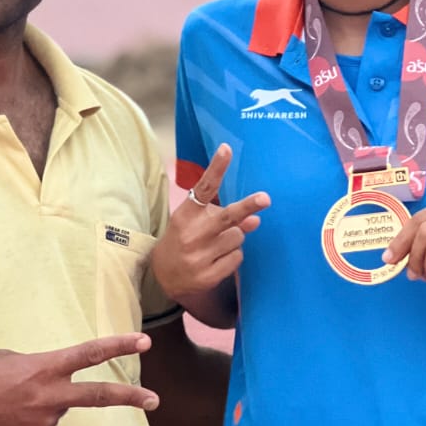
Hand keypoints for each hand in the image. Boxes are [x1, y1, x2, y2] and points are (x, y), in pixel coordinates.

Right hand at [0, 334, 157, 425]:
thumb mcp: (10, 360)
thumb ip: (41, 369)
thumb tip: (53, 385)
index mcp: (44, 368)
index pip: (90, 354)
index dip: (119, 346)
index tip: (144, 342)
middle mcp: (50, 397)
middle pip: (99, 396)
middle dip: (130, 397)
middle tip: (155, 400)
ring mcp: (43, 422)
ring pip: (57, 408)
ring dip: (42, 402)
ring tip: (9, 399)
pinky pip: (40, 424)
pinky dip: (28, 418)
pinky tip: (5, 415)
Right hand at [152, 145, 270, 298]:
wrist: (160, 276)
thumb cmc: (182, 241)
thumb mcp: (195, 224)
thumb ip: (223, 217)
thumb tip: (256, 219)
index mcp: (185, 215)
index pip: (203, 188)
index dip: (216, 169)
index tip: (226, 149)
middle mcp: (191, 234)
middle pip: (227, 217)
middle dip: (248, 206)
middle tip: (265, 198)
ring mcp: (199, 257)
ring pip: (238, 237)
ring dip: (235, 238)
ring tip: (218, 244)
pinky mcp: (207, 276)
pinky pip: (236, 258)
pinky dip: (233, 256)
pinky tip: (217, 259)